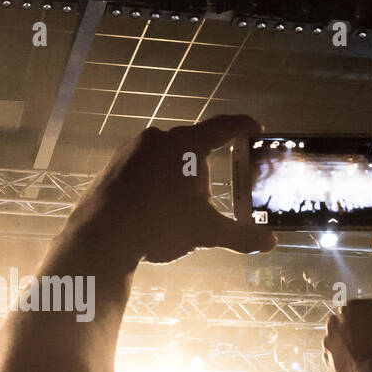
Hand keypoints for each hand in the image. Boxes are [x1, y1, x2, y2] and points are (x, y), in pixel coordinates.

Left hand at [76, 115, 274, 263]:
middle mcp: (157, 138)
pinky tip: (151, 211)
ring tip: (173, 213)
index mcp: (184, 145)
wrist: (100, 238)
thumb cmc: (157, 227)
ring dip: (178, 181)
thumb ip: (240, 236)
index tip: (256, 129)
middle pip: (193, 150)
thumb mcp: (203, 231)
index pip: (223, 128)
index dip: (243, 127)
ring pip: (168, 160)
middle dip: (202, 175)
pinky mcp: (113, 164)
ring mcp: (131, 150)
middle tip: (202, 204)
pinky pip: (144, 168)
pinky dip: (155, 184)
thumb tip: (270, 244)